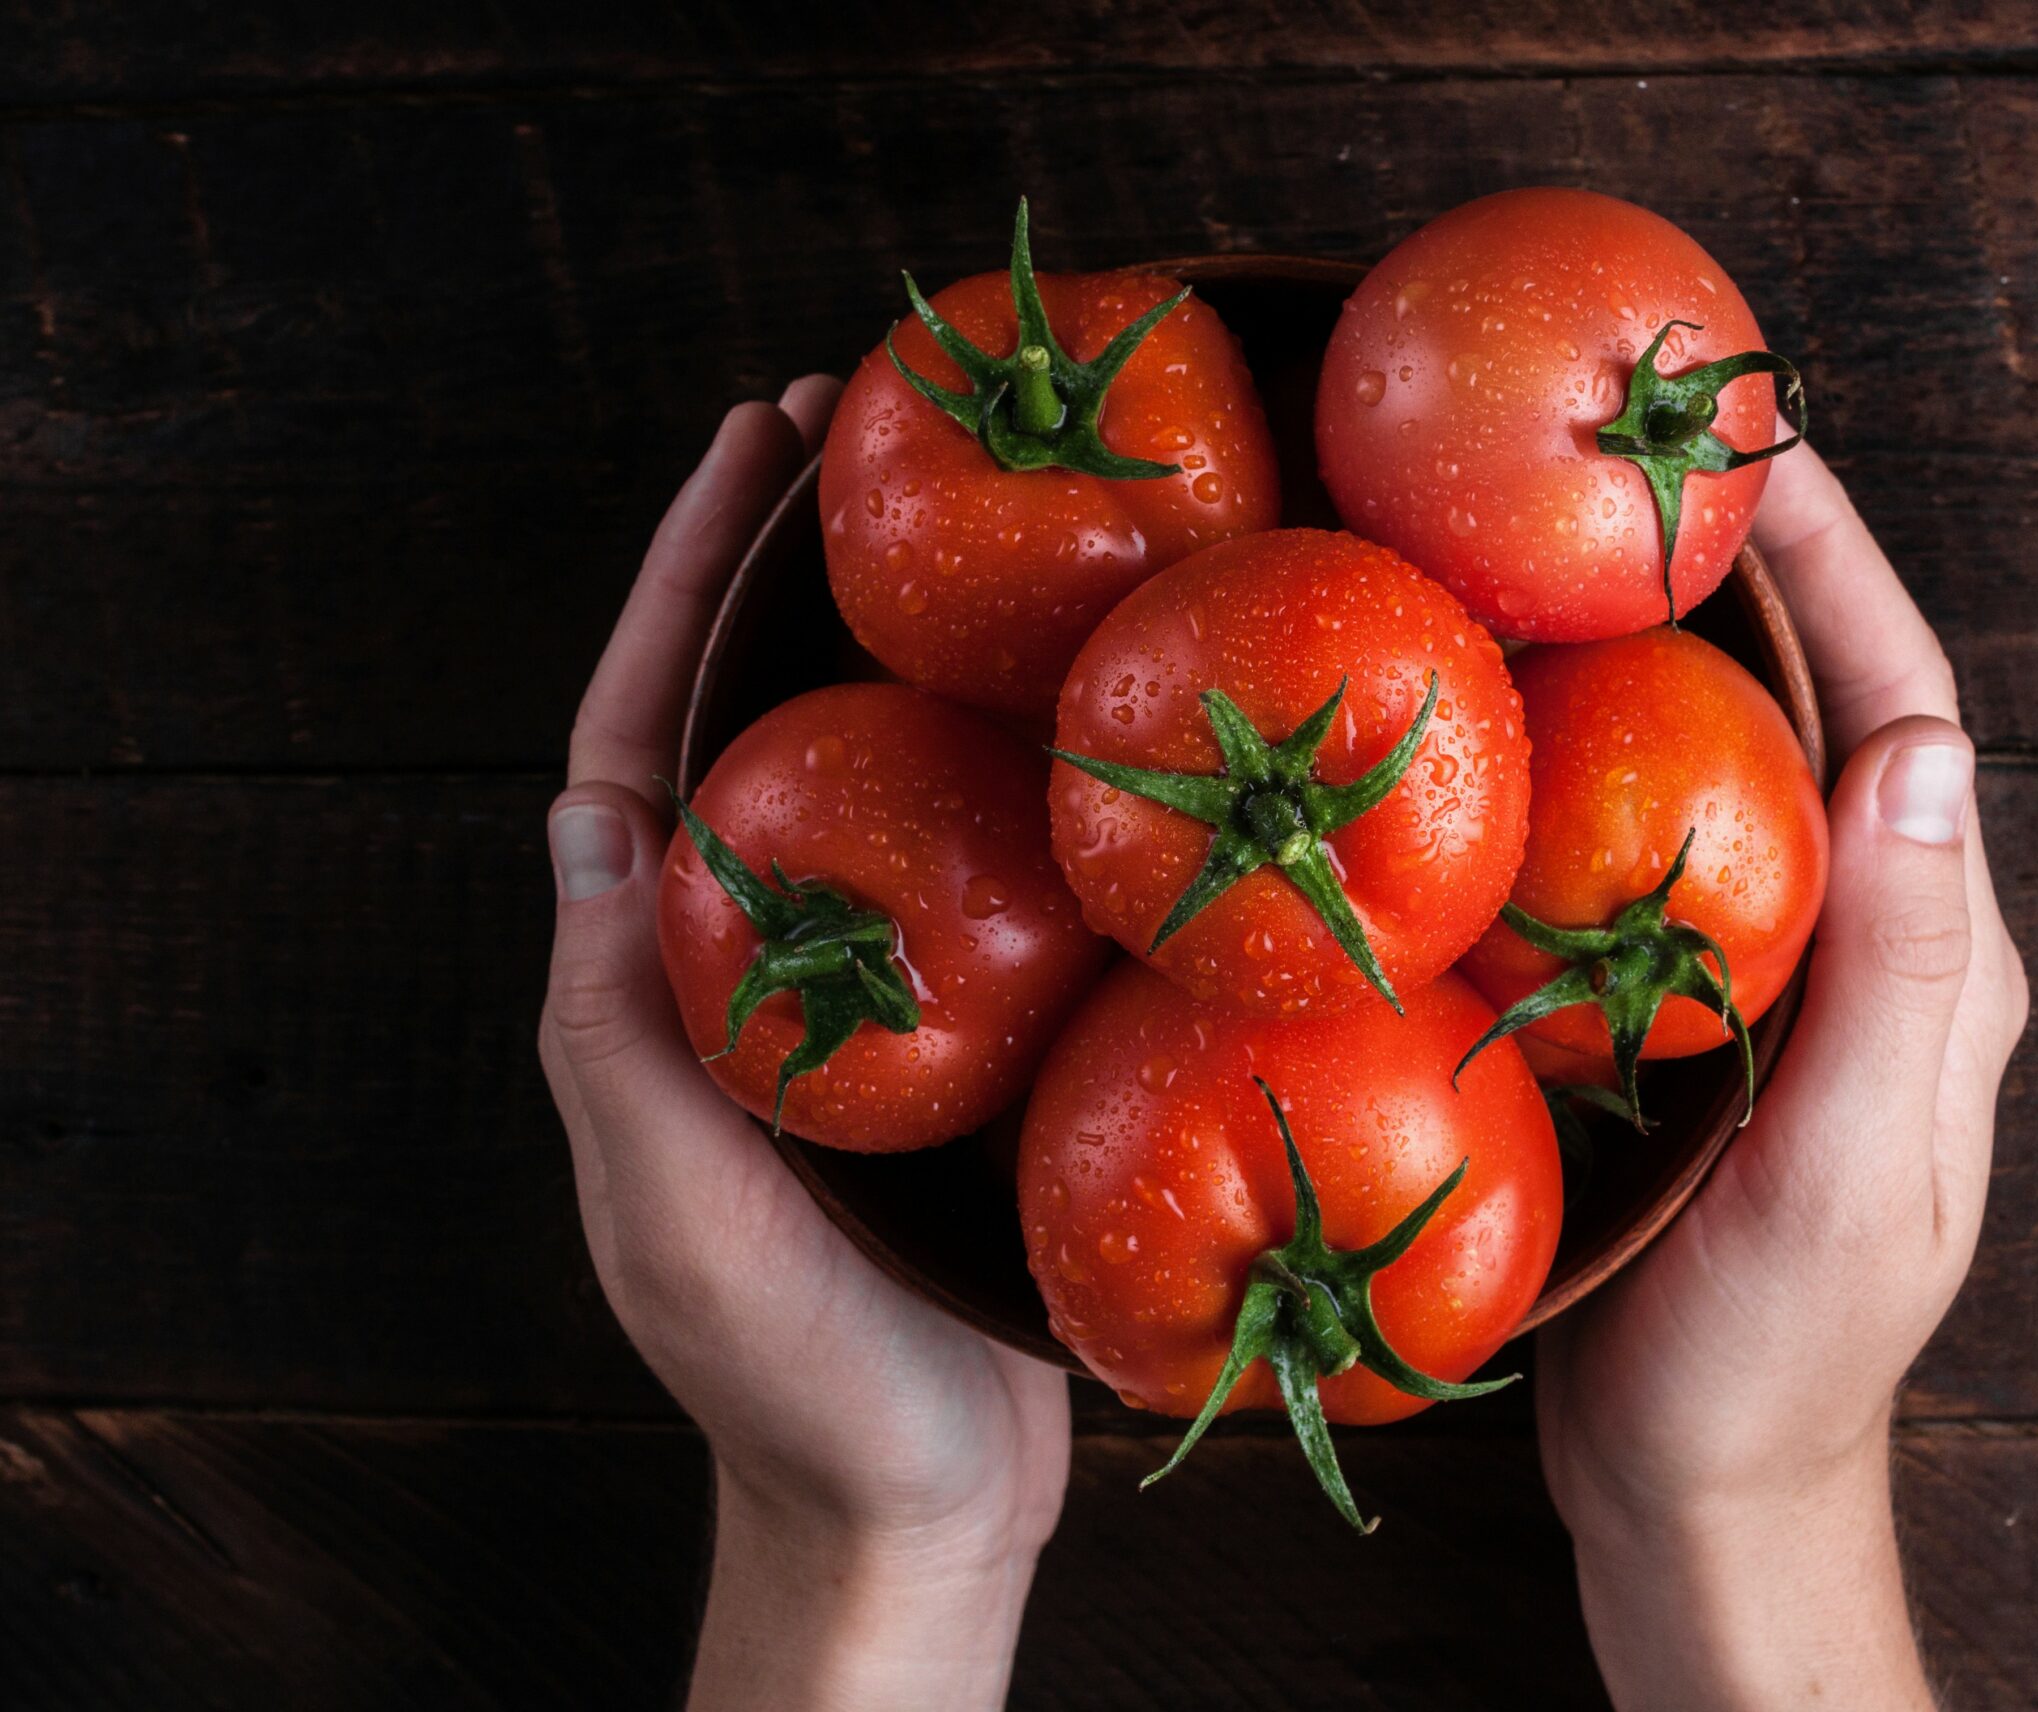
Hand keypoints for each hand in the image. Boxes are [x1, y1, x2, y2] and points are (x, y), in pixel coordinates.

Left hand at [536, 380, 1068, 1709]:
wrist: (924, 1501)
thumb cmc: (794, 1375)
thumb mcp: (676, 1204)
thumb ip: (619, 1029)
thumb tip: (586, 815)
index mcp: (658, 986)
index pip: (641, 743)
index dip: (681, 587)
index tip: (748, 449)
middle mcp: (752, 967)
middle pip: (759, 726)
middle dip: (794, 574)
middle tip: (867, 429)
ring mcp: (863, 999)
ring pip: (874, 786)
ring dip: (907, 650)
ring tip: (983, 525)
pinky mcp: (967, 1042)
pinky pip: (980, 877)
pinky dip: (1015, 777)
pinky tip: (1090, 719)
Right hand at [1536, 446, 2029, 1710]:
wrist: (1700, 1481)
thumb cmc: (1769, 1357)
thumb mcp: (1846, 1174)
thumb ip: (1898, 973)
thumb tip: (1928, 749)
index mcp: (1940, 962)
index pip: (1908, 714)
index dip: (1843, 569)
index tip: (1761, 442)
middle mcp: (1878, 945)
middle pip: (1830, 710)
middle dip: (1758, 569)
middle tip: (1644, 448)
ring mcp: (1785, 978)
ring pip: (1741, 767)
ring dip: (1678, 645)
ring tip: (1570, 538)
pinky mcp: (1694, 1015)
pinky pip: (1663, 846)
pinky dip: (1609, 755)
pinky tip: (1523, 720)